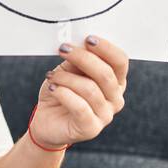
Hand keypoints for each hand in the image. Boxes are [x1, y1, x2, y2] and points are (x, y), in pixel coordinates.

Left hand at [29, 35, 128, 149]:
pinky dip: (63, 93)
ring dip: (66, 78)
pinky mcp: (91, 128)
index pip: (120, 62)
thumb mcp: (68, 72)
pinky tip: (53, 88)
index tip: (88, 38)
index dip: (106, 48)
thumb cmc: (61, 93)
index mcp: (115, 82)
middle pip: (105, 74)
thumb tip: (81, 43)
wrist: (47, 123)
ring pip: (90, 89)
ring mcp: (105, 116)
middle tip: (63, 49)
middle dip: (83, 58)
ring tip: (51, 76)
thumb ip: (78, 61)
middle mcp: (115, 99)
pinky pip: (80, 107)